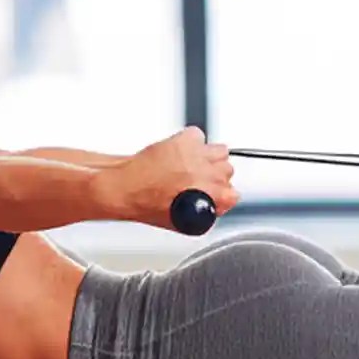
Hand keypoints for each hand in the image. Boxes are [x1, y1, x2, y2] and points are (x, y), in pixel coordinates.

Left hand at [98, 127, 239, 228]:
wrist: (125, 188)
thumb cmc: (148, 206)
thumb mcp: (185, 222)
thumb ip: (206, 212)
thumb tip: (211, 207)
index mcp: (216, 196)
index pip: (233, 193)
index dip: (220, 193)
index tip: (211, 193)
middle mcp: (212, 174)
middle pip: (226, 170)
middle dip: (213, 173)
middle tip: (196, 178)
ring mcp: (200, 155)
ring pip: (219, 150)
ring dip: (207, 155)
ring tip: (189, 163)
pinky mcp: (187, 139)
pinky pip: (197, 136)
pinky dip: (190, 141)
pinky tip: (177, 152)